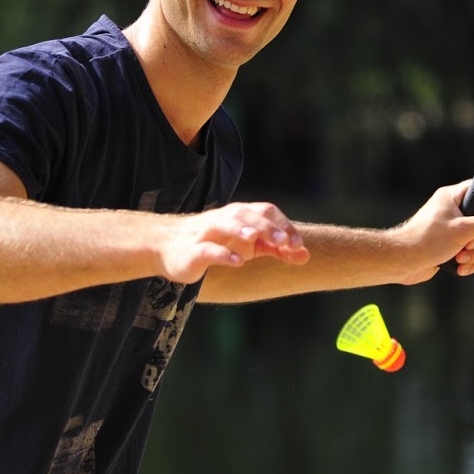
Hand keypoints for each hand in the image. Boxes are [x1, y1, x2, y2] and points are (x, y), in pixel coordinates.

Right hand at [160, 201, 310, 283]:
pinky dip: (223, 253)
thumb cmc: (215, 243)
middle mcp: (224, 219)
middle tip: (285, 240)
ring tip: (256, 238)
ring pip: (225, 224)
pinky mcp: (193, 250)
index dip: (283, 225)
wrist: (168, 247)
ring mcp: (207, 233)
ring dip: (242, 230)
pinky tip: (237, 261)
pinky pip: (208, 249)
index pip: (265, 212)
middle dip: (267, 227)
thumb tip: (305, 255)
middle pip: (247, 215)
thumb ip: (275, 248)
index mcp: (240, 215)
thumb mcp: (248, 245)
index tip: (298, 244)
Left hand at [394, 182, 473, 281]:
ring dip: (473, 252)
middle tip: (470, 244)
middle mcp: (450, 212)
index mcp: (451, 198)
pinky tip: (459, 267)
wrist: (402, 262)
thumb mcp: (463, 230)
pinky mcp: (446, 247)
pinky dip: (466, 261)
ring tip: (460, 257)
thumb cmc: (428, 240)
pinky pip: (466, 253)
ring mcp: (448, 230)